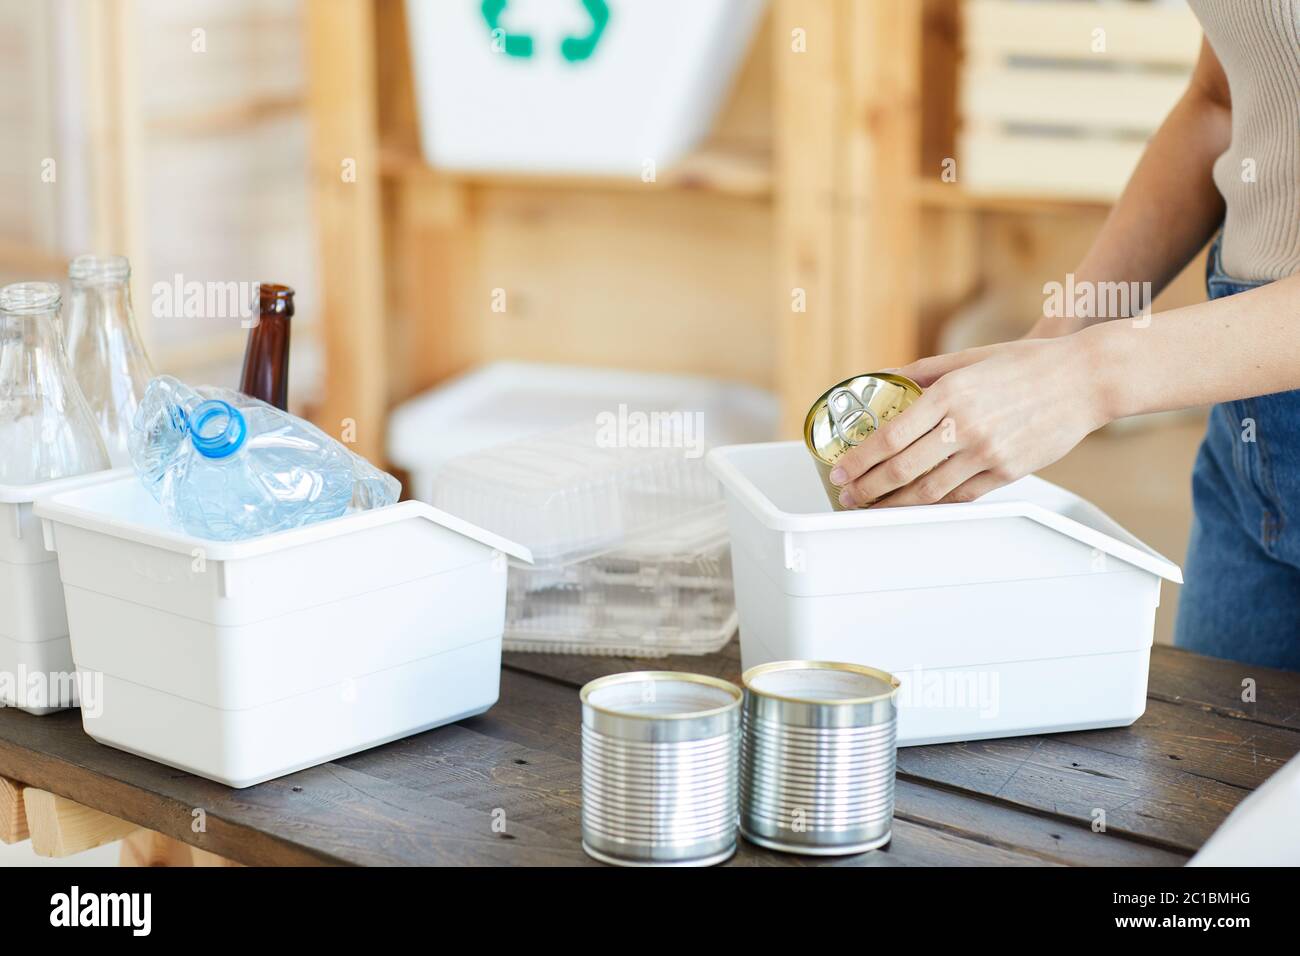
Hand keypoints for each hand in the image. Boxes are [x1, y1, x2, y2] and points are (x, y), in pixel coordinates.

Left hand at [829, 331, 1112, 507]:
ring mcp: (988, 452)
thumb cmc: (1027, 363)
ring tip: (874, 507)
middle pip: (902, 469)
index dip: (859, 460)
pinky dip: (935, 504)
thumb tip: (888, 378)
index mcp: (949, 394)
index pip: (890, 436)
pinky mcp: (1009, 471)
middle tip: (849, 495)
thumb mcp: (969, 357)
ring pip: (929, 491)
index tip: (840, 470)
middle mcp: (965, 426)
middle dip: (867, 488)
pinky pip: (962, 496)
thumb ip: (924, 371)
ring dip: (895, 503)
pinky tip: (917, 505)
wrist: (1084, 379)